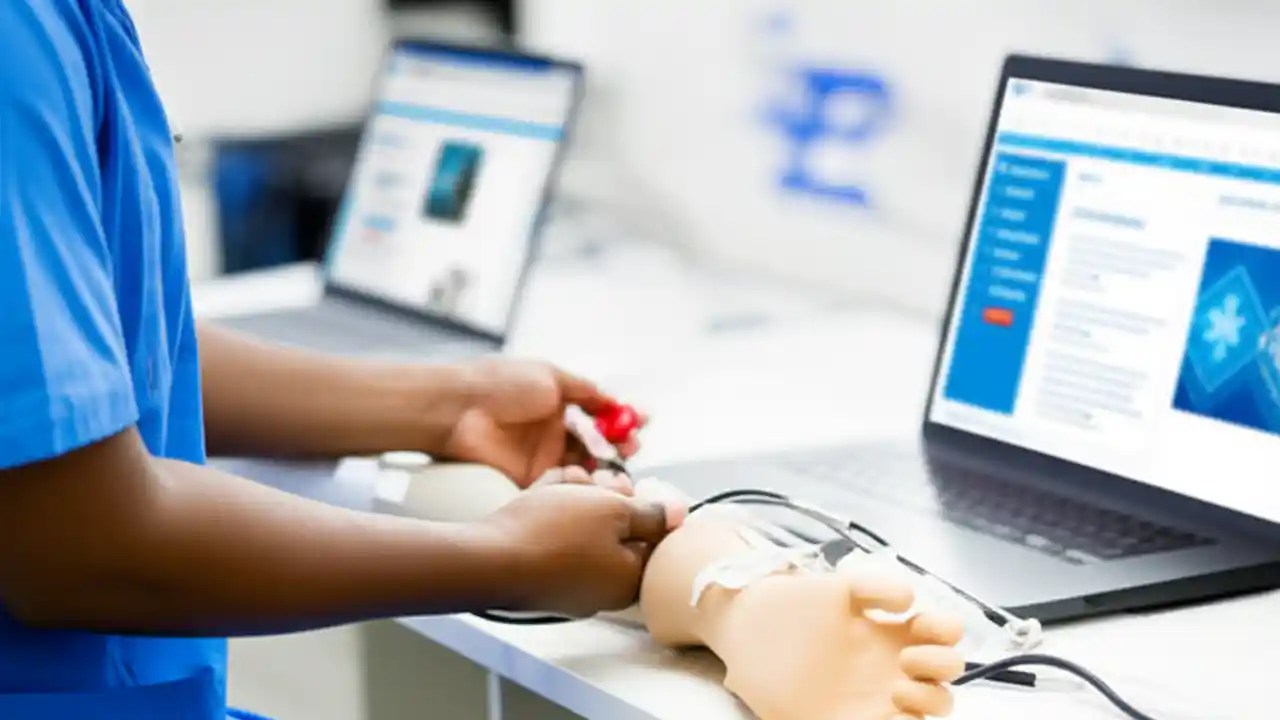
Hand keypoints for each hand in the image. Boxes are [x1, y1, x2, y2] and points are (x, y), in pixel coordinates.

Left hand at [441, 359, 643, 486]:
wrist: (458, 410)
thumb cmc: (501, 385)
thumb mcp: (550, 376)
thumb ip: (584, 390)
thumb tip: (613, 400)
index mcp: (556, 402)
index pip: (598, 414)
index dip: (621, 419)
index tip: (643, 422)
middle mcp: (552, 431)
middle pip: (596, 443)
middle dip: (619, 446)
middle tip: (633, 448)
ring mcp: (542, 457)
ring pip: (584, 466)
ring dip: (605, 466)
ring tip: (620, 465)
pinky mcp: (532, 480)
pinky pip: (565, 485)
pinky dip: (583, 484)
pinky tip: (597, 482)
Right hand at [479, 477, 669, 616]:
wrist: (487, 559)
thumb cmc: (554, 534)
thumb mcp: (614, 511)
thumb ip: (650, 514)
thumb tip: (679, 515)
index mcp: (629, 580)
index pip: (657, 541)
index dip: (650, 505)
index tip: (638, 485)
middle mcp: (602, 589)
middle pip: (621, 534)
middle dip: (611, 498)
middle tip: (600, 479)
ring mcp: (569, 584)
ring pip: (587, 530)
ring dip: (582, 498)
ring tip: (569, 479)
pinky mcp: (540, 574)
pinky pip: (559, 538)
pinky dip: (557, 510)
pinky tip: (549, 489)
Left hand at [714, 572, 964, 719]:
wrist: (745, 629)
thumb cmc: (791, 604)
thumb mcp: (835, 588)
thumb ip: (874, 588)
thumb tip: (910, 598)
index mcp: (892, 632)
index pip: (943, 634)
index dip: (946, 631)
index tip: (921, 624)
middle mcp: (891, 667)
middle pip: (946, 676)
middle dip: (941, 667)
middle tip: (907, 661)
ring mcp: (874, 698)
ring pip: (928, 709)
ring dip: (928, 702)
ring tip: (896, 692)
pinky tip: (885, 715)